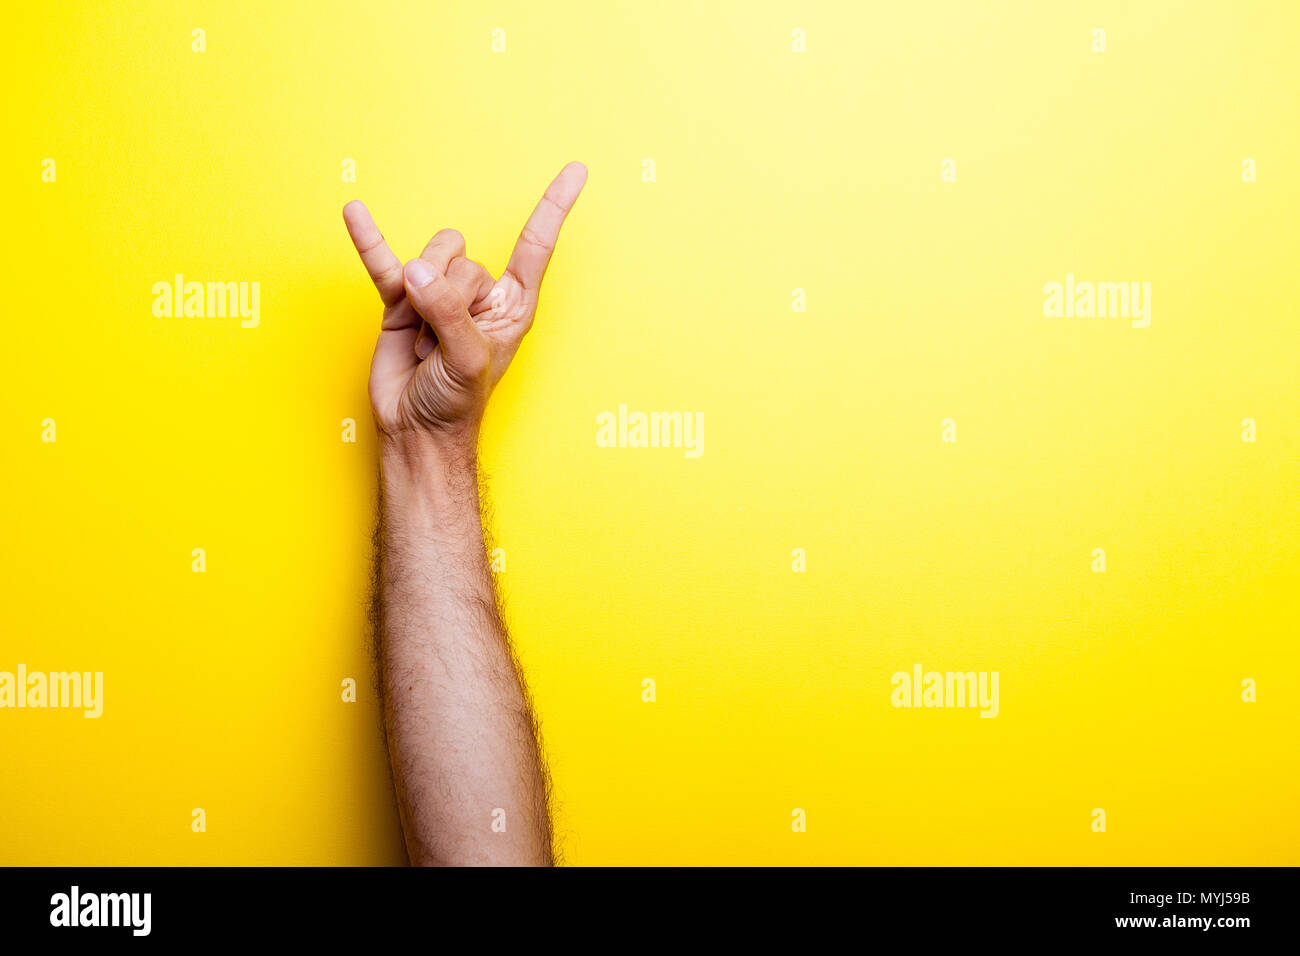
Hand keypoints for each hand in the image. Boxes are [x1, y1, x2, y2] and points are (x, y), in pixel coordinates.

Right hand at [343, 162, 586, 450]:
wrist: (416, 429)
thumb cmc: (456, 402)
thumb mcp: (467, 359)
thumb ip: (448, 312)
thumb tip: (418, 272)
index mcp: (512, 305)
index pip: (535, 246)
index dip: (554, 207)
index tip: (577, 170)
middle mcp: (478, 293)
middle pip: (464, 256)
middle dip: (449, 297)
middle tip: (444, 341)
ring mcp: (437, 292)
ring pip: (430, 255)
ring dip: (421, 295)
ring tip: (422, 338)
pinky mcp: (401, 299)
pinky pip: (383, 261)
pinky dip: (370, 239)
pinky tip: (355, 212)